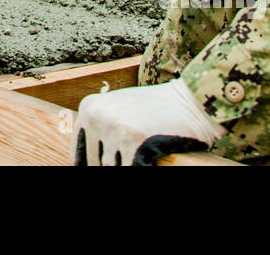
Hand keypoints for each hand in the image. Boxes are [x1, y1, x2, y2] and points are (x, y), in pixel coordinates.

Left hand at [74, 80, 225, 165]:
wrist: (190, 102)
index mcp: (89, 108)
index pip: (79, 153)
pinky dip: (139, 167)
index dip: (90, 165)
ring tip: (139, 157)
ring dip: (125, 164)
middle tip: (127, 158)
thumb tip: (84, 162)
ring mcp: (115, 128)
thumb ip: (100, 130)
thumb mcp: (119, 111)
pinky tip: (149, 163)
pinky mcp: (134, 141)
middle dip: (111, 165)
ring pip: (111, 167)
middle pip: (95, 163)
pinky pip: (130, 168)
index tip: (102, 165)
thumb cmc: (156, 110)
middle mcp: (97, 116)